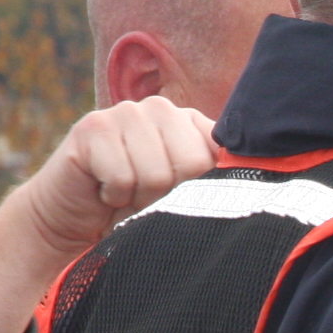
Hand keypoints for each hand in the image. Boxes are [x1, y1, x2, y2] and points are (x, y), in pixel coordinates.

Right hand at [18, 95, 222, 255]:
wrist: (72, 223)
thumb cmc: (136, 209)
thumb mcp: (184, 194)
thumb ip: (215, 179)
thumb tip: (259, 178)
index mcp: (191, 122)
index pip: (220, 155)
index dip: (200, 188)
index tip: (178, 194)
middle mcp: (161, 110)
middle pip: (192, 164)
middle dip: (169, 194)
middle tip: (146, 196)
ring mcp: (125, 113)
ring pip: (156, 174)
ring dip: (138, 198)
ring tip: (124, 194)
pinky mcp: (92, 128)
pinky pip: (122, 176)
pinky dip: (113, 195)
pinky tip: (103, 191)